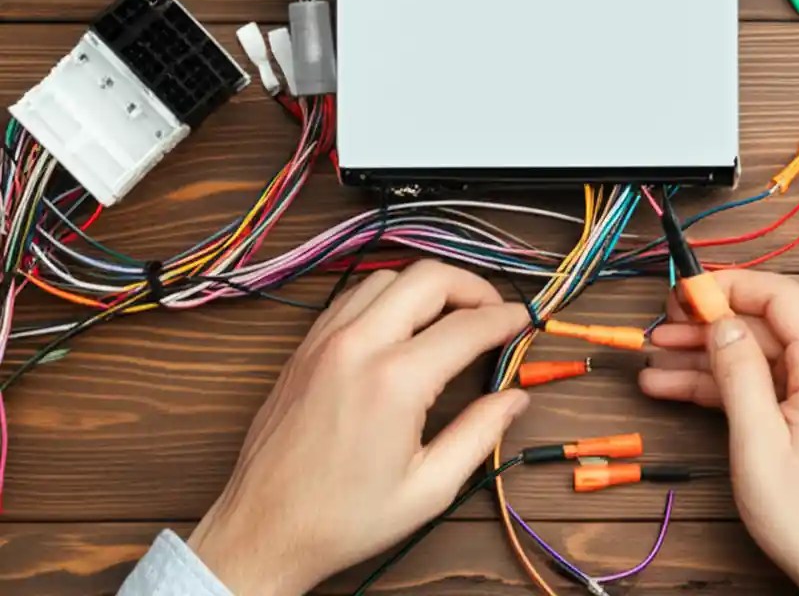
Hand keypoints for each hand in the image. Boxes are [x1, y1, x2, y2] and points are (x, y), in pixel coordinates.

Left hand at [188, 262, 531, 595]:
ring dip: (428, 287)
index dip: (506, 318)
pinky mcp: (304, 348)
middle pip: (427, 278)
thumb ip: (480, 433)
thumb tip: (515, 398)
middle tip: (494, 312)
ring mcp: (324, 341)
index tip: (525, 321)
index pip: (467, 325)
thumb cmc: (344, 518)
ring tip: (453, 315)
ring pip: (387, 277)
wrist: (264, 530)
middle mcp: (357, 346)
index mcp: (394, 381)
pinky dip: (388, 297)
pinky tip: (404, 325)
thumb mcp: (429, 488)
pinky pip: (353, 297)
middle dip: (472, 286)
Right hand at [640, 270, 798, 595]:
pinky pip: (762, 387)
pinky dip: (721, 386)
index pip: (780, 297)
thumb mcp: (759, 441)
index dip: (730, 285)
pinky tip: (677, 387)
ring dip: (705, 357)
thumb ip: (738, 373)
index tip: (687, 290)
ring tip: (654, 360)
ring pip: (756, 358)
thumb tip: (719, 320)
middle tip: (661, 325)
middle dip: (708, 323)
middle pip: (764, 327)